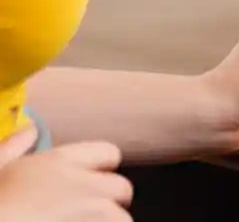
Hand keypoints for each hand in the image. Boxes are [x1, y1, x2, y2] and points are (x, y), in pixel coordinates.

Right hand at [0, 126, 132, 220]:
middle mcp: (83, 184)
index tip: (82, 188)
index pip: (108, 154)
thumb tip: (30, 130)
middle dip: (107, 204)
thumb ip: (11, 148)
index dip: (99, 171)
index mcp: (57, 163)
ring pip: (120, 219)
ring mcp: (95, 214)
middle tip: (78, 217)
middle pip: (121, 188)